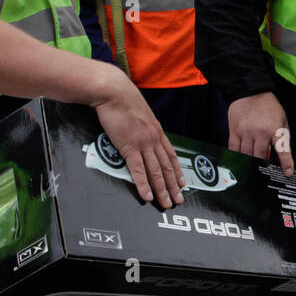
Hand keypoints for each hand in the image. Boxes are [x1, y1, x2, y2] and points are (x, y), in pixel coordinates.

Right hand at [91, 72, 183, 208]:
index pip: (171, 156)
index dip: (177, 172)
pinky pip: (138, 170)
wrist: (114, 91)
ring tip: (166, 203)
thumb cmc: (123, 100)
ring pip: (156, 172)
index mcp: (157, 131)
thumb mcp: (140, 114)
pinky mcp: (129, 146)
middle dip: (173, 186)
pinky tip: (147, 196)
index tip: (182, 184)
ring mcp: (143, 143)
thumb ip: (144, 126)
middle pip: (166, 167)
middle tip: (178, 201)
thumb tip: (142, 133)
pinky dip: (144, 185)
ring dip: (162, 190)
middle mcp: (154, 139)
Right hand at [228, 92, 293, 174]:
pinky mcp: (234, 130)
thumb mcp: (282, 120)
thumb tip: (281, 155)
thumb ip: (282, 137)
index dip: (286, 163)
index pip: (282, 149)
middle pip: (259, 157)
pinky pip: (234, 149)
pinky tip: (240, 158)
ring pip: (246, 155)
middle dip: (262, 165)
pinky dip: (237, 156)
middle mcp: (260, 131)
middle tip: (264, 168)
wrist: (250, 91)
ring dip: (249, 161)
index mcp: (275, 128)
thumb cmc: (268, 106)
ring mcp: (246, 131)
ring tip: (252, 164)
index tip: (288, 172)